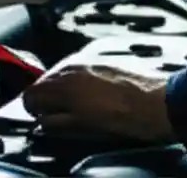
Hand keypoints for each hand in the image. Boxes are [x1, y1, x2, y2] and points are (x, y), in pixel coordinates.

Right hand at [22, 64, 175, 143]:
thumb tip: (42, 122)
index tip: (39, 118)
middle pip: (43, 81)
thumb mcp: (83, 126)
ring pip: (59, 73)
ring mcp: (86, 62)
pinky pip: (75, 69)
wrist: (155, 103)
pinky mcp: (100, 61)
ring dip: (58, 88)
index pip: (31, 93)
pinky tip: (85, 94)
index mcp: (63, 86)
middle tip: (53, 114)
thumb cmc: (122, 118)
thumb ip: (57, 122)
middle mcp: (70, 68)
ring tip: (70, 105)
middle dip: (44, 97)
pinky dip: (72, 81)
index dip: (32, 108)